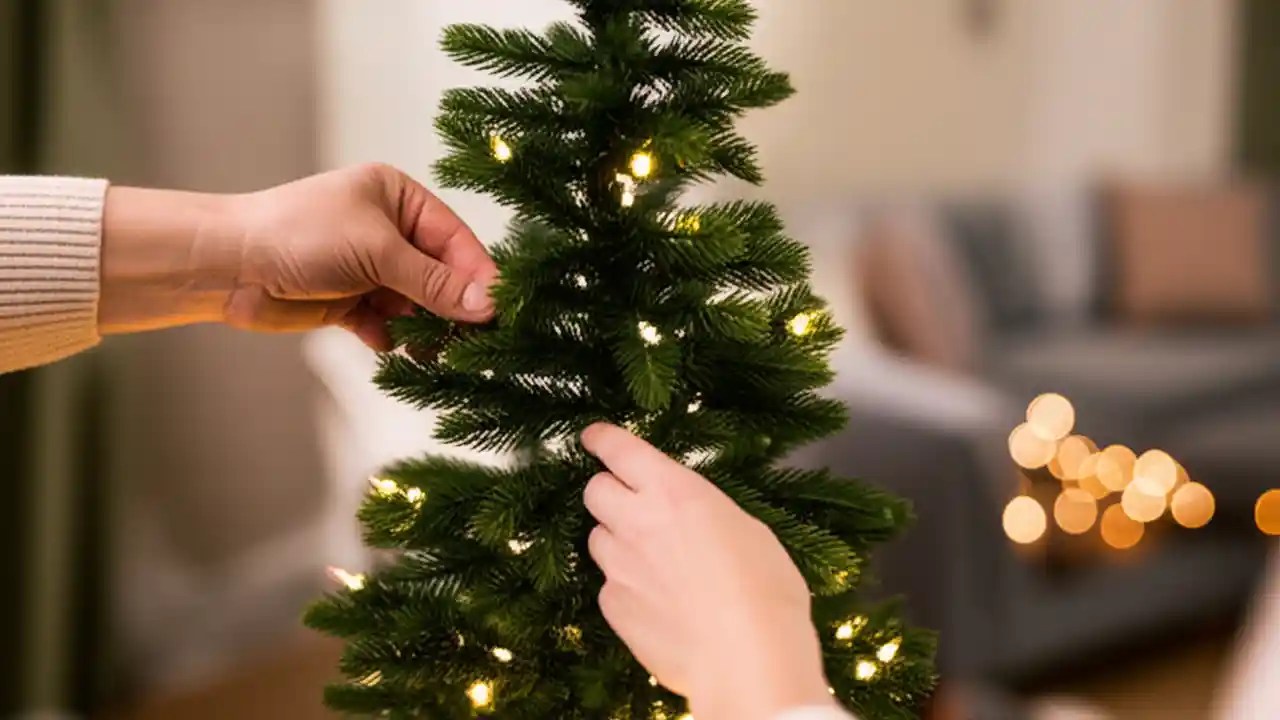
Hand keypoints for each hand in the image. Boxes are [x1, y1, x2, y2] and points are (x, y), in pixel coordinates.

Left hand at [99, 163, 496, 348]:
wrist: (226, 265)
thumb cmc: (298, 235)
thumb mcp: (376, 253)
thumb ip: (434, 283)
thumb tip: (488, 306)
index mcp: (399, 199)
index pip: (456, 242)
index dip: (479, 278)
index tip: (500, 312)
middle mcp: (389, 232)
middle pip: (441, 277)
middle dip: (453, 309)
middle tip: (475, 343)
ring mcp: (370, 269)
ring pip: (417, 307)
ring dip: (424, 330)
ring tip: (432, 353)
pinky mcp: (350, 303)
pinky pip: (389, 326)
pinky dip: (392, 341)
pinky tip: (389, 348)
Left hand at [581, 424, 838, 719]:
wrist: (748, 660)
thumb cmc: (765, 593)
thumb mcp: (748, 531)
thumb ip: (706, 515)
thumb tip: (694, 521)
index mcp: (674, 492)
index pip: (620, 450)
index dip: (603, 439)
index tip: (594, 436)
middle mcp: (636, 522)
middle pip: (595, 491)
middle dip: (609, 492)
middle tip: (632, 505)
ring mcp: (619, 567)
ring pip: (598, 540)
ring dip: (617, 542)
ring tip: (653, 562)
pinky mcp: (614, 609)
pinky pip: (608, 587)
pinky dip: (625, 589)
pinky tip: (658, 603)